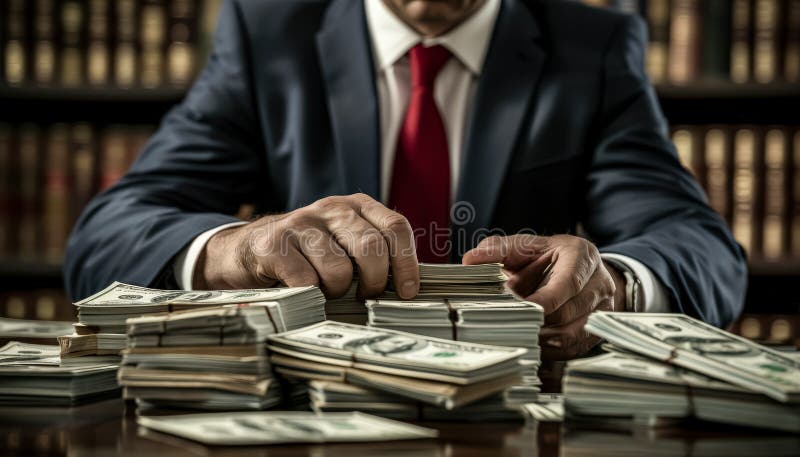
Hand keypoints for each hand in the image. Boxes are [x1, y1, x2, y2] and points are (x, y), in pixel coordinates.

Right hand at [194, 193, 419, 298]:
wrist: (245, 251)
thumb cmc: (307, 255)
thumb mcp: (343, 243)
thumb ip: (374, 253)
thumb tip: (410, 287)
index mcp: (355, 206)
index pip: (395, 228)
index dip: (407, 264)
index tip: (406, 292)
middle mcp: (330, 208)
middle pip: (371, 247)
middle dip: (373, 282)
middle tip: (364, 297)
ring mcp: (300, 223)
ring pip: (339, 269)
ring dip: (336, 291)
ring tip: (326, 291)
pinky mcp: (274, 244)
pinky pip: (306, 282)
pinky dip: (310, 297)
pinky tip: (303, 292)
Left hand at [463, 234, 625, 359]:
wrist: (576, 270)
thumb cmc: (544, 258)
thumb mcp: (524, 247)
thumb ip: (499, 250)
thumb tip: (471, 260)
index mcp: (581, 256)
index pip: (568, 283)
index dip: (544, 300)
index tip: (520, 309)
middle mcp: (599, 283)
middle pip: (568, 313)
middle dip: (536, 322)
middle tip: (507, 325)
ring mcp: (603, 309)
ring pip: (571, 335)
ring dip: (540, 339)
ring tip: (515, 334)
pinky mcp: (598, 331)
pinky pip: (573, 348)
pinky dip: (549, 351)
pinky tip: (529, 345)